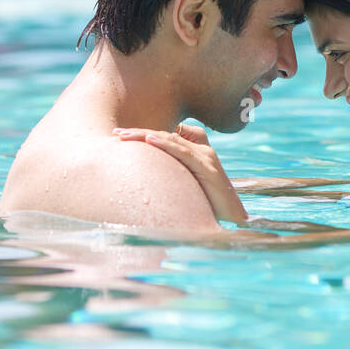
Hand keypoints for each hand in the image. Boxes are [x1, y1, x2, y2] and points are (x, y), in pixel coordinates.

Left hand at [114, 124, 248, 224]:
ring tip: (123, 135)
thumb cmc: (209, 204)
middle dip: (139, 133)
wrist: (234, 216)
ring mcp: (205, 156)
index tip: (121, 136)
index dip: (143, 133)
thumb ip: (173, 175)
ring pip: (171, 139)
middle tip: (116, 133)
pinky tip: (149, 141)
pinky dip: (165, 144)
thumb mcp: (188, 184)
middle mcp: (201, 149)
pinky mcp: (206, 166)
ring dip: (144, 135)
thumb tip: (147, 177)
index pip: (167, 135)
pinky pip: (182, 151)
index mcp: (197, 150)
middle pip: (165, 134)